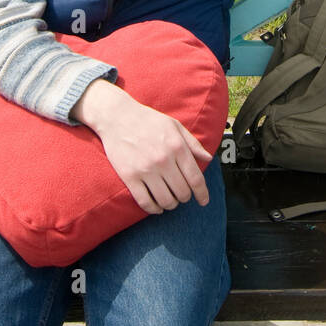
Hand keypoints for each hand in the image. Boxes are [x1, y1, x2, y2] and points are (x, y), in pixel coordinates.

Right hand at [71, 79, 212, 213]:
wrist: (117, 116)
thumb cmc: (148, 120)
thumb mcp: (175, 126)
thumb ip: (193, 143)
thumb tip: (208, 158)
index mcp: (177, 147)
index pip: (195, 179)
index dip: (202, 194)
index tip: (204, 201)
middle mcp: (163, 160)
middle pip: (182, 192)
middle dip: (185, 197)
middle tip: (182, 195)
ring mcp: (145, 169)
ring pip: (165, 200)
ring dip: (171, 204)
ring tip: (170, 200)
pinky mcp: (129, 176)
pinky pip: (145, 201)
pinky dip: (153, 209)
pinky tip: (157, 207)